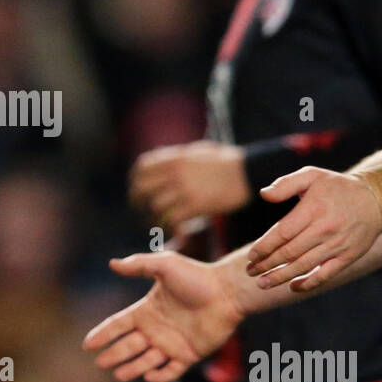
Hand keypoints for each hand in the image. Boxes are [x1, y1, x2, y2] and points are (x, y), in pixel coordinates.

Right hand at [82, 252, 241, 381]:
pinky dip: (159, 376)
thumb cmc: (197, 276)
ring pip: (146, 361)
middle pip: (128, 345)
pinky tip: (148, 376)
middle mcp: (156, 329)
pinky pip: (170, 371)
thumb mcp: (165, 266)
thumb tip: (112, 263)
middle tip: (100, 363)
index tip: (87, 344)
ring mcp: (172, 343)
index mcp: (147, 310)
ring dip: (132, 368)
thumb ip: (138, 265)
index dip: (103, 334)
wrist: (227, 292)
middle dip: (114, 355)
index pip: (118, 325)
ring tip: (118, 375)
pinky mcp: (188, 355)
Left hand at [129, 140, 249, 226]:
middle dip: (137, 201)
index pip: (142, 167)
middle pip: (142, 188)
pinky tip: (173, 229)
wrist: (246, 173)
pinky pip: (172, 219)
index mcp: (175, 158)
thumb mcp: (196, 152)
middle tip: (140, 209)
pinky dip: (169, 226)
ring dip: (151, 217)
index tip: (136, 188)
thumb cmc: (223, 162)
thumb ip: (176, 156)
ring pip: (155, 206)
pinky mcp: (196, 205)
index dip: (135, 179)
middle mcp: (176, 172)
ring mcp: (186, 189)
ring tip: (155, 223)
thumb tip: (157, 159)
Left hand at [245, 167, 381, 290]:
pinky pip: (326, 275)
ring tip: (262, 283)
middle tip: (250, 271)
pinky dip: (309, 283)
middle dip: (266, 264)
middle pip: (289, 252)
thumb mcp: (312, 176)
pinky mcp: (348, 257)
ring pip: (304, 266)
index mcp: (313, 209)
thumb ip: (286, 184)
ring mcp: (337, 245)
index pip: (282, 233)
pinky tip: (293, 287)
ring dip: (280, 277)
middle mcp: (325, 229)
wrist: (377, 199)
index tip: (252, 255)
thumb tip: (263, 195)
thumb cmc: (338, 187)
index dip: (264, 246)